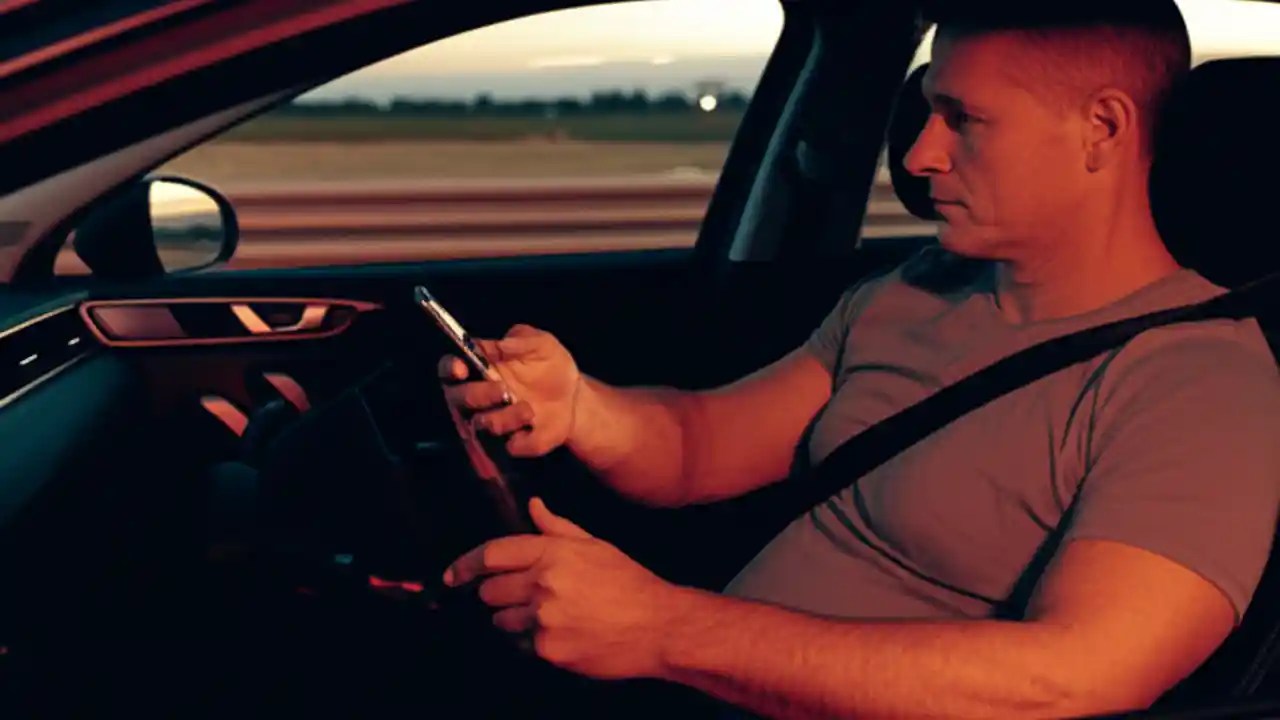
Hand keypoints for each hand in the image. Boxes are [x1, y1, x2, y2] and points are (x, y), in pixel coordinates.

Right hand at [438, 324, 582, 457]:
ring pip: (481, 426)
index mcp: (478, 369)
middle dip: (477, 395)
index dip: (450, 369)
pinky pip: (509, 446)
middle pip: (457, 399)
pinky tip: (535, 428)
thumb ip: (520, 339)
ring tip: (529, 410)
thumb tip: (499, 344)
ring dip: (504, 418)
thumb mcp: (541, 344)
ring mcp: (491, 422)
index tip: (461, 369)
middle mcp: (477, 399)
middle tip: (504, 390)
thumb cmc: (549, 364)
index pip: (449, 369)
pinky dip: (522, 440)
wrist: (573, 395)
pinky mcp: (511, 444)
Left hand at [443, 497, 684, 679]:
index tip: (453, 574)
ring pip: (503, 620)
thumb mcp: (595, 546)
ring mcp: (544, 619)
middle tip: (519, 596)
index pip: (493, 554)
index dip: (466, 564)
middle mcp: (543, 583)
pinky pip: (524, 645)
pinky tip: (563, 634)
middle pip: (490, 590)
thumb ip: (557, 528)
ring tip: (547, 616)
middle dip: (497, 593)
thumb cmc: (629, 582)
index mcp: (553, 552)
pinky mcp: (548, 650)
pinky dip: (536, 642)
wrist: (659, 625)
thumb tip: (531, 506)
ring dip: (514, 619)